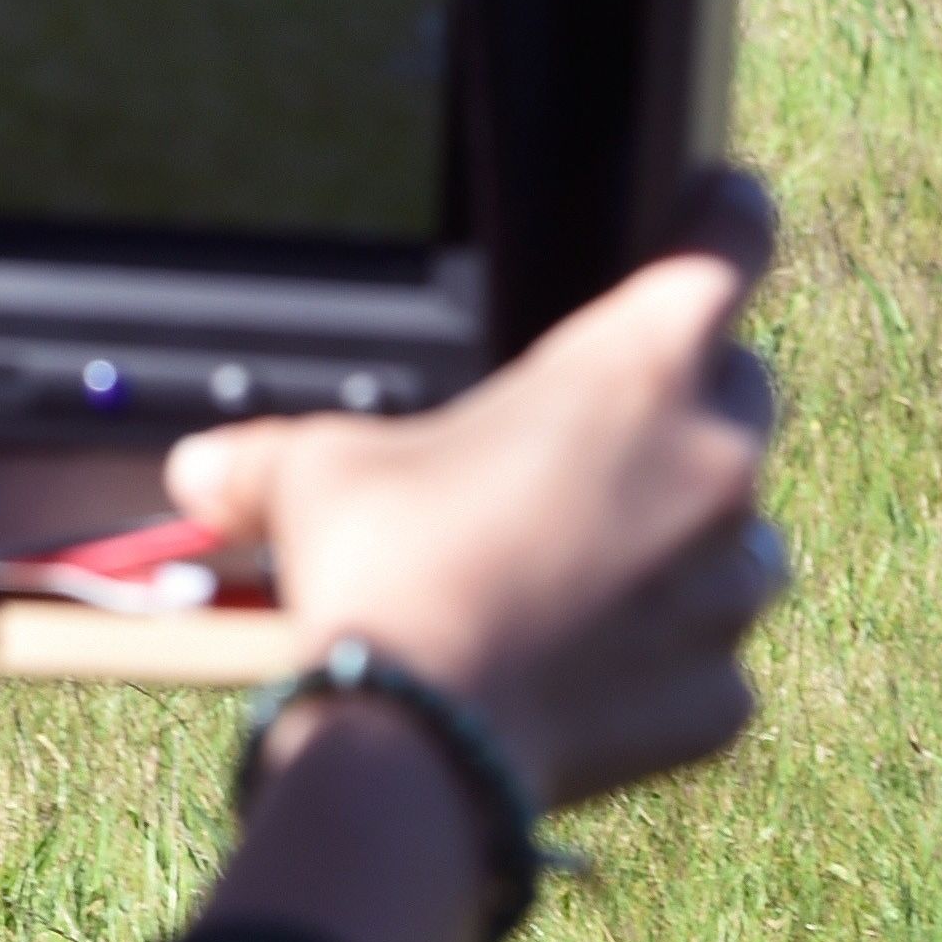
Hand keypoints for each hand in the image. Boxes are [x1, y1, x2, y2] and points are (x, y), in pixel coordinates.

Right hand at [168, 168, 784, 811]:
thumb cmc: (383, 565)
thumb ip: (269, 455)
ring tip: (586, 557)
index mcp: (631, 370)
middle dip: (691, 397)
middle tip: (605, 426)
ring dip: (684, 532)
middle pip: (743, 391)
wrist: (421, 742)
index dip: (730, 217)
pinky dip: (663, 653)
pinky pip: (710, 655)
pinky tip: (585, 662)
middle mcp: (711, 465)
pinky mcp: (720, 694)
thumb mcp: (313, 473)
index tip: (730, 199)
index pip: (724, 254)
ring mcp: (729, 588)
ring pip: (743, 534)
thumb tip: (198, 472)